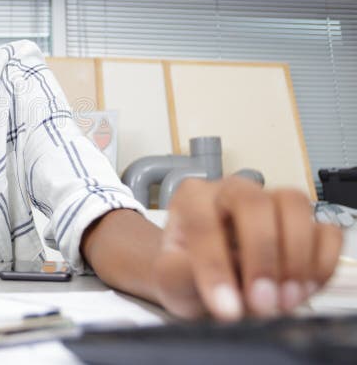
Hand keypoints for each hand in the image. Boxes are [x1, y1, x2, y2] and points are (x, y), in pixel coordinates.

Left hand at [153, 176, 341, 320]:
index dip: (215, 265)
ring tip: (283, 300)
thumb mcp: (170, 279)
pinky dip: (321, 262)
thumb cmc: (186, 274)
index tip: (225, 307)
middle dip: (261, 256)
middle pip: (253, 202)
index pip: (203, 220)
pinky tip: (302, 290)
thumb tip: (208, 278)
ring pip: (294, 205)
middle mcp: (232, 190)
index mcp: (193, 198)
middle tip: (261, 303)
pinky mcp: (303, 223)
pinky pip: (326, 231)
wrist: (210, 283)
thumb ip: (179, 273)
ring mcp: (270, 201)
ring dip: (295, 257)